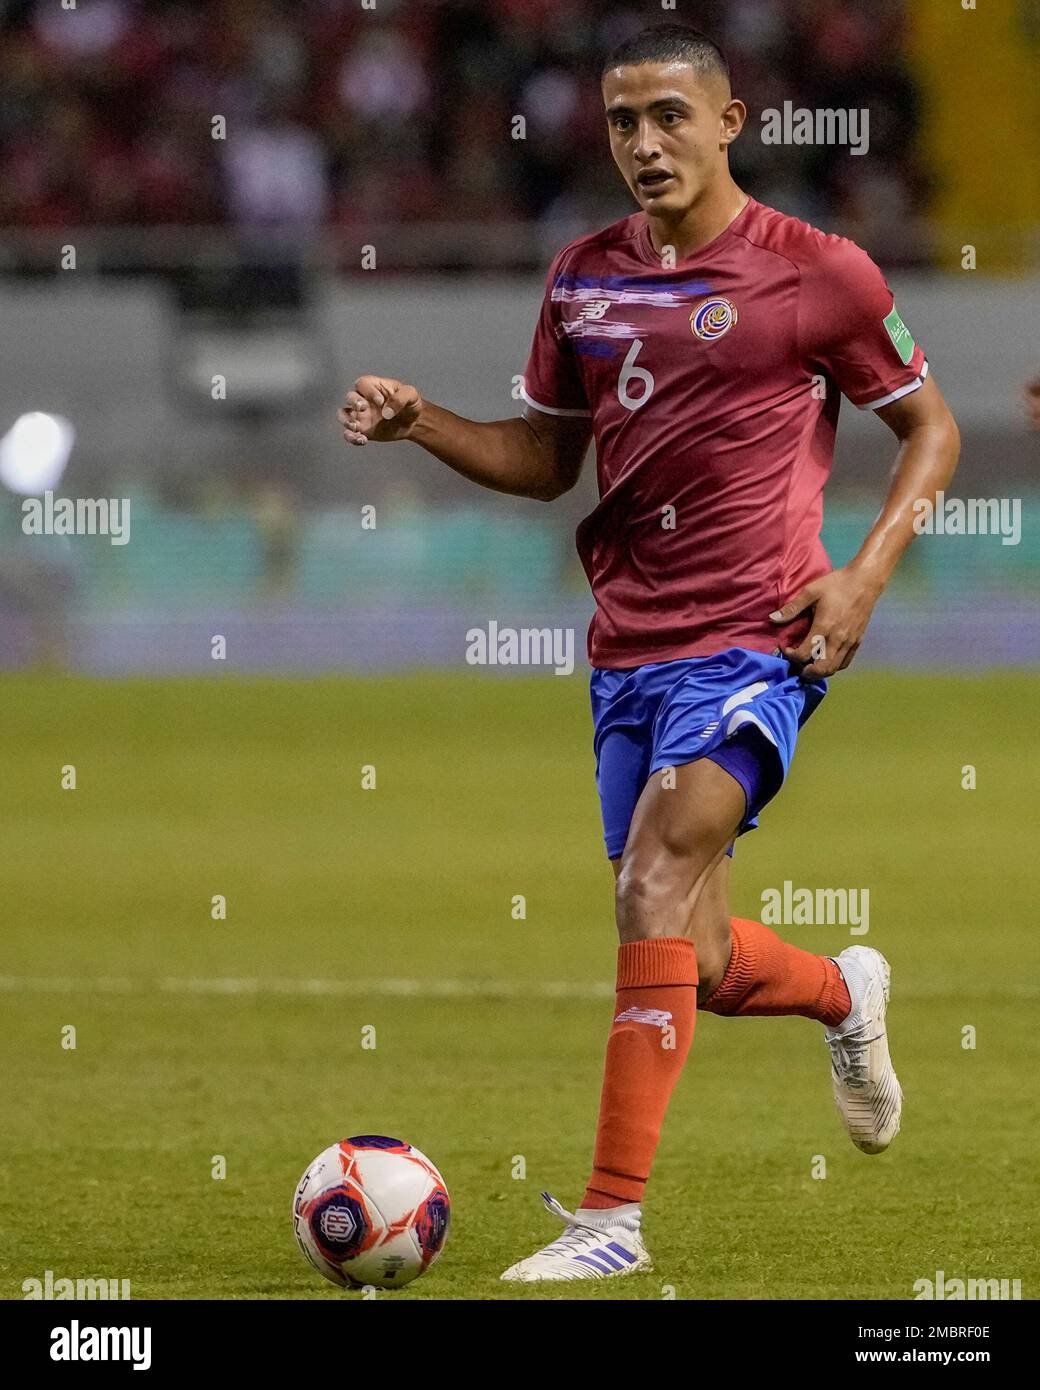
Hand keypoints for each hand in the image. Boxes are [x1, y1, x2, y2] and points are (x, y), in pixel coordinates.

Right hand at [338, 375, 423, 444]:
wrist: (414, 422)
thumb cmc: (410, 403)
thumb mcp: (410, 394)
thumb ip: (400, 399)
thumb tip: (386, 412)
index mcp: (374, 387)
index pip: (363, 384)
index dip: (368, 391)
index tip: (381, 401)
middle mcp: (364, 399)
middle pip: (349, 396)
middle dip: (353, 402)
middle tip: (363, 408)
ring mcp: (361, 415)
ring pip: (343, 415)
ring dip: (345, 421)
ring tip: (356, 427)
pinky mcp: (363, 430)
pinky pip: (350, 433)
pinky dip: (351, 437)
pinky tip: (363, 440)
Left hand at [769, 565, 882, 679]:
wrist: (865, 581)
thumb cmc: (837, 584)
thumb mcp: (810, 591)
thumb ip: (792, 608)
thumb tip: (772, 619)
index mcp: (824, 628)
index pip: (804, 655)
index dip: (791, 656)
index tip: (786, 648)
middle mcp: (838, 640)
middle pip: (821, 669)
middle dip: (805, 672)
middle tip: (796, 664)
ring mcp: (849, 643)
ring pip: (833, 669)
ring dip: (819, 672)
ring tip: (809, 663)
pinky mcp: (857, 642)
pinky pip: (845, 663)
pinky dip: (833, 666)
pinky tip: (825, 658)